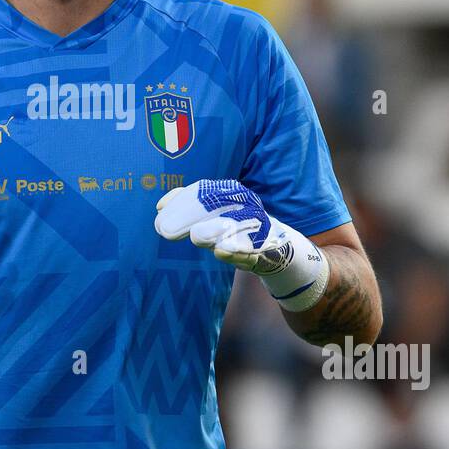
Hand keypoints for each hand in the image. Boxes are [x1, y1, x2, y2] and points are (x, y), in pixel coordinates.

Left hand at [153, 179, 329, 311]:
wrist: (290, 258)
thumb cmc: (245, 234)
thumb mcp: (217, 219)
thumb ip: (191, 209)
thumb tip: (159, 206)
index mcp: (236, 197)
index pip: (206, 191)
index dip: (182, 199)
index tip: (158, 209)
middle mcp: (248, 208)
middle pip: (217, 205)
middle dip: (190, 214)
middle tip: (164, 228)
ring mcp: (262, 230)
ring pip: (235, 227)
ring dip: (215, 230)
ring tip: (196, 236)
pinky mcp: (272, 251)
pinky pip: (254, 250)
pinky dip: (238, 250)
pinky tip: (222, 252)